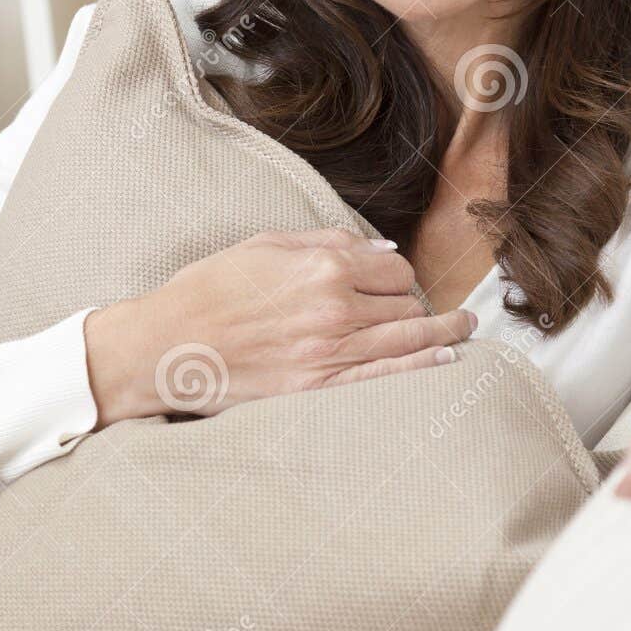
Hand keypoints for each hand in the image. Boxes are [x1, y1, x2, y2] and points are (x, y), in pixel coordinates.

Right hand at [84, 226, 477, 425]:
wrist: (166, 345)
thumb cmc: (208, 290)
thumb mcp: (265, 245)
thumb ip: (328, 242)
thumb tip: (383, 250)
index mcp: (323, 267)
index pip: (394, 270)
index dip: (400, 275)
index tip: (396, 281)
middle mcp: (335, 309)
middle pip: (406, 303)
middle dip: (416, 303)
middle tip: (425, 308)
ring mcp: (330, 353)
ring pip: (408, 339)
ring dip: (443, 333)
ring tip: (464, 330)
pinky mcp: (319, 389)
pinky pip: (386, 377)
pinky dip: (422, 366)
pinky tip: (445, 359)